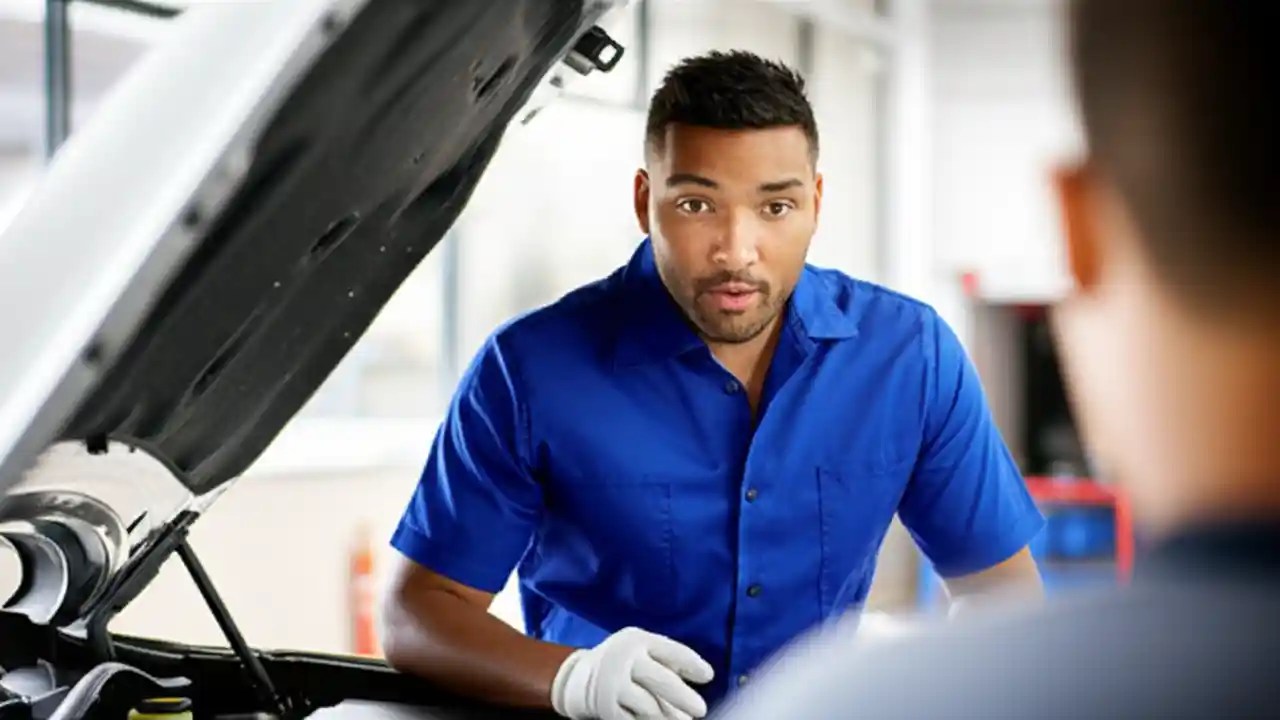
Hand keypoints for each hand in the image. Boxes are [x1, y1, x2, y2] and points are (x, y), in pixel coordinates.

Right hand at [550, 627, 714, 719]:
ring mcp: (612, 683)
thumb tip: (704, 677)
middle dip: (683, 697)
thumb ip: (669, 661)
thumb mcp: (642, 652)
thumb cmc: (624, 664)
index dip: (691, 663)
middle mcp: (624, 658)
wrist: (579, 679)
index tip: (708, 676)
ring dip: (669, 717)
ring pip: (650, 706)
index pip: (670, 651)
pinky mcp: (605, 707)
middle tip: (701, 710)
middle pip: (661, 680)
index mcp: (637, 640)